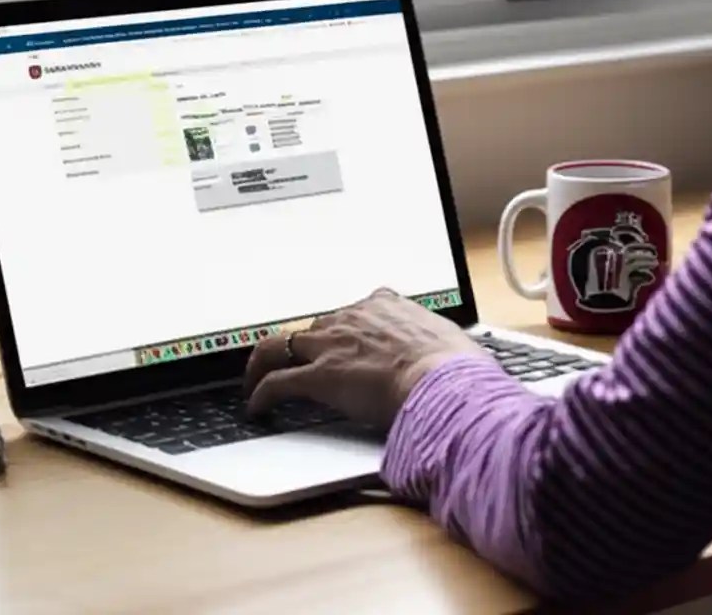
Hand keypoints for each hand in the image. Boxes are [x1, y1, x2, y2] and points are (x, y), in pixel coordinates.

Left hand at [244, 288, 486, 428]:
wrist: (444, 383)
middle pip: (312, 327)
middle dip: (300, 347)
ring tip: (256, 379)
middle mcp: (353, 318)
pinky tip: (257, 406)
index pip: (352, 310)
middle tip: (291, 363)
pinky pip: (277, 382)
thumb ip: (434, 341)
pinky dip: (261, 394)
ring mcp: (332, 346)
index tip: (335, 340)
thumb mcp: (447, 340)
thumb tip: (452, 354)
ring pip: (280, 345)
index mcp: (385, 305)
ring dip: (264, 363)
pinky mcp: (319, 377)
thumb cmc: (455, 369)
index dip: (340, 328)